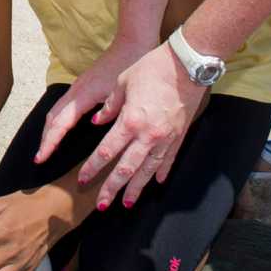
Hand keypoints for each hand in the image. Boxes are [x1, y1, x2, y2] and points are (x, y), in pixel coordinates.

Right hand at [35, 36, 150, 163]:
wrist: (133, 43)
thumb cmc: (130, 66)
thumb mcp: (122, 92)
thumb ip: (110, 110)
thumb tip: (96, 123)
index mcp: (83, 94)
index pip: (60, 123)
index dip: (50, 141)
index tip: (42, 156)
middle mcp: (76, 90)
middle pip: (52, 117)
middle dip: (45, 137)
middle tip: (40, 157)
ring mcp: (78, 87)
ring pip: (56, 110)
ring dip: (50, 129)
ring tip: (47, 146)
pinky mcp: (82, 85)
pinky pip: (63, 106)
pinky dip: (58, 120)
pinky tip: (62, 128)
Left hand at [76, 43, 206, 210]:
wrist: (187, 65)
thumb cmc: (153, 68)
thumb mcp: (123, 83)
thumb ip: (110, 107)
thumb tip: (98, 122)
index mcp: (130, 121)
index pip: (106, 152)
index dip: (92, 169)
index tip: (83, 180)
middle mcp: (147, 135)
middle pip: (126, 169)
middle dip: (111, 188)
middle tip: (101, 205)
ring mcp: (165, 138)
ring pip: (148, 171)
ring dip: (136, 189)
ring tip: (126, 203)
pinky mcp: (179, 136)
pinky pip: (168, 160)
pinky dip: (160, 173)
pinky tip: (155, 184)